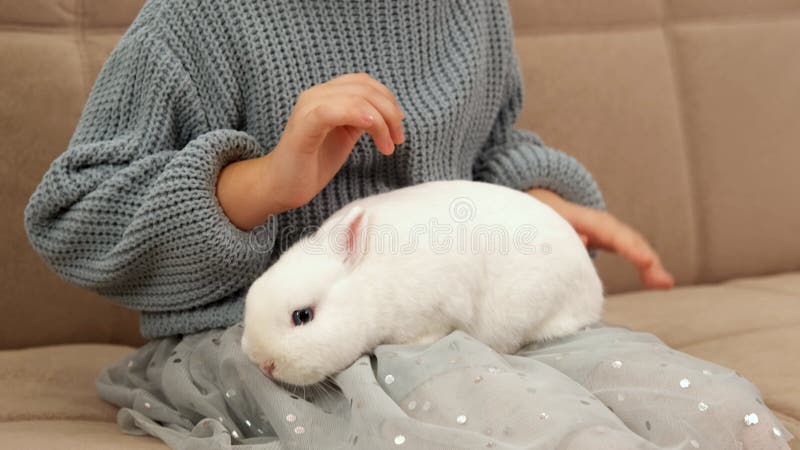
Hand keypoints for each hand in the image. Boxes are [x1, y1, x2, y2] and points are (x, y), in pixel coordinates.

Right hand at [217, 73, 404, 229]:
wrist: (282, 186)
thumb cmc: (313, 163)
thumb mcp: (345, 135)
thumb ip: (362, 119)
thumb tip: (390, 113)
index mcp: (327, 95)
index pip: (364, 82)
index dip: (388, 99)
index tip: (399, 126)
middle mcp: (316, 95)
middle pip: (364, 87)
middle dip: (390, 111)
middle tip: (398, 138)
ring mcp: (308, 108)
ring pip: (355, 96)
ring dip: (381, 119)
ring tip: (388, 145)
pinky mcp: (303, 126)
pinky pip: (332, 110)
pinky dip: (358, 114)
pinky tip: (372, 128)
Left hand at [528, 188, 674, 289]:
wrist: (546, 206)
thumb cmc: (545, 218)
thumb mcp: (548, 222)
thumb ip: (562, 230)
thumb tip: (583, 240)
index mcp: (587, 219)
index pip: (611, 232)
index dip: (629, 247)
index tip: (645, 262)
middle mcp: (604, 224)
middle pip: (629, 239)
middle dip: (646, 259)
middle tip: (663, 282)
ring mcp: (611, 232)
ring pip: (636, 246)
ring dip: (652, 265)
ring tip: (665, 284)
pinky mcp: (613, 241)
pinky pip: (634, 253)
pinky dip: (648, 267)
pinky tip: (660, 283)